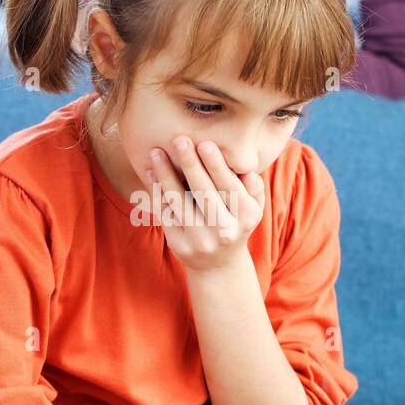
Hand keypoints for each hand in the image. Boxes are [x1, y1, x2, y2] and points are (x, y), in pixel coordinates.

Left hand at [146, 135, 264, 271]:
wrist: (219, 265)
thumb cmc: (236, 222)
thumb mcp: (253, 207)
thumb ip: (254, 187)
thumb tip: (247, 169)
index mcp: (246, 216)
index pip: (229, 186)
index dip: (216, 165)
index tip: (204, 143)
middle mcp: (224, 230)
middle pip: (204, 192)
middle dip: (190, 164)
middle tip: (179, 140)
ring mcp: (200, 240)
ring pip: (180, 202)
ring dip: (166, 175)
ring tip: (156, 153)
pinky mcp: (180, 245)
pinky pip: (166, 213)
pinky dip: (157, 192)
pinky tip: (151, 173)